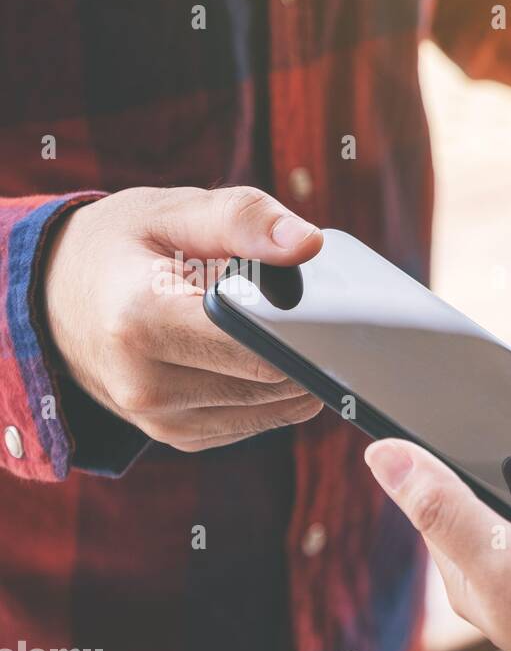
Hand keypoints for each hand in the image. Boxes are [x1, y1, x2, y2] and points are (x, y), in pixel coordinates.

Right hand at [42, 186, 324, 451]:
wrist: (54, 300)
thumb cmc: (119, 249)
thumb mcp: (171, 211)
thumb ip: (242, 219)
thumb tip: (307, 244)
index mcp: (140, 322)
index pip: (260, 345)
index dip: (302, 322)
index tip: (316, 301)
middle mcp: (147, 386)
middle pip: (275, 381)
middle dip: (299, 342)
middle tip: (287, 304)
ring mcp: (163, 422)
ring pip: (277, 406)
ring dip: (289, 367)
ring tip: (257, 324)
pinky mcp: (182, 438)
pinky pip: (260, 420)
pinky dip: (268, 388)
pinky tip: (243, 353)